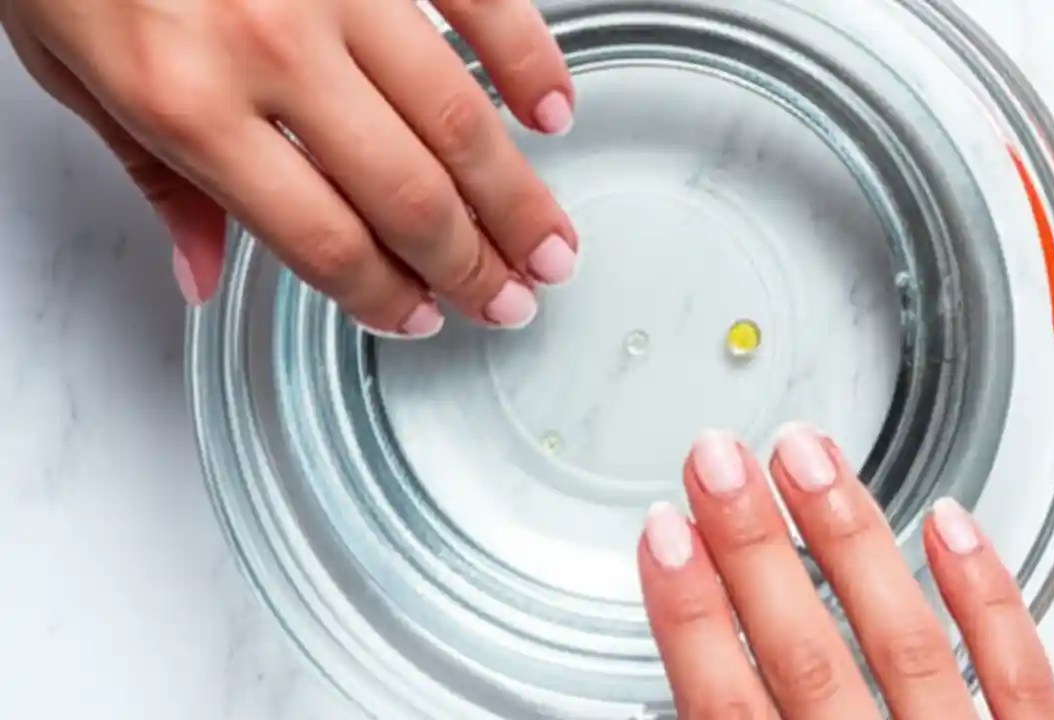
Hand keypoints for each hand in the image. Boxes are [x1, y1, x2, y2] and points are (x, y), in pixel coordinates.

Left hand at [1, 0, 577, 335]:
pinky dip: (527, 60)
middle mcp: (269, 51)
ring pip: (455, 120)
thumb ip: (154, 179)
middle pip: (406, 197)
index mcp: (185, 104)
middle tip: (511, 300)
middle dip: (471, 266)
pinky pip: (478, 4)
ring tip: (552, 245)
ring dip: (515, 196)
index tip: (419, 315)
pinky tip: (553, 113)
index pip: (322, 242)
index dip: (386, 297)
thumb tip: (202, 275)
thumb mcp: (72, 73)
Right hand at [639, 424, 1053, 718]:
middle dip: (752, 547)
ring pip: (902, 646)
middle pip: (805, 657)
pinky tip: (948, 523)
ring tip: (805, 454)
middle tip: (717, 459)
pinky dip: (985, 596)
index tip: (661, 533)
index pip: (727, 709)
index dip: (689, 615)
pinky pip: (1021, 678)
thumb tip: (690, 671)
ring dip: (848, 539)